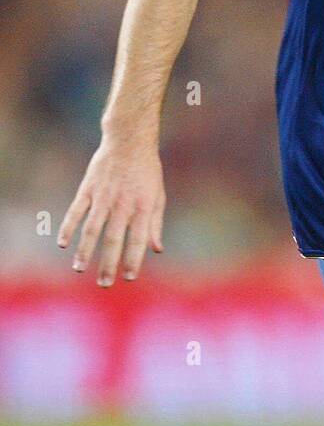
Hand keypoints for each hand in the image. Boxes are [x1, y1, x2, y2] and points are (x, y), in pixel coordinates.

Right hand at [58, 141, 165, 285]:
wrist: (129, 141)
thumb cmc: (147, 171)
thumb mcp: (158, 195)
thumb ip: (155, 224)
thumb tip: (155, 249)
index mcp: (143, 208)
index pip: (137, 240)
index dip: (133, 260)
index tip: (128, 277)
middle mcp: (123, 205)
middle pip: (113, 239)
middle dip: (108, 263)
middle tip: (104, 284)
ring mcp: (103, 197)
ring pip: (92, 229)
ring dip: (85, 250)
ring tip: (80, 269)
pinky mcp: (88, 188)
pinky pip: (76, 211)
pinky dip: (68, 227)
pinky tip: (63, 244)